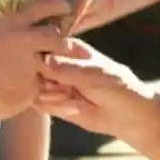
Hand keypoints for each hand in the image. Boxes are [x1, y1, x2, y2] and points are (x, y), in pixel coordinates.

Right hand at [0, 0, 74, 121]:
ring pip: (53, 66)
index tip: (64, 9)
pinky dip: (34, 90)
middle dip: (61, 44)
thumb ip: (18, 33)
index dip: (59, 6)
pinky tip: (18, 89)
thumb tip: (38, 27)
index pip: (47, 6)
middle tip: (57, 48)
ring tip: (36, 72)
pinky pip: (40, 89)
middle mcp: (25, 42)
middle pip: (57, 38)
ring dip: (51, 69)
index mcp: (14, 24)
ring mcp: (28, 68)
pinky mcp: (29, 91)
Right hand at [34, 39, 155, 139]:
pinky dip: (54, 107)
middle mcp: (56, 64)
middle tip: (64, 89)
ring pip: (33, 87)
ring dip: (51, 96)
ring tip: (73, 100)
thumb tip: (45, 60)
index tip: (49, 68)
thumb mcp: (96, 74)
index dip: (38, 55)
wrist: (127, 115)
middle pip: (32, 68)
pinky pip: (40, 104)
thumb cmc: (116, 85)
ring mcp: (53, 83)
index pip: (41, 45)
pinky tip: (73, 108)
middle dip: (43, 80)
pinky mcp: (53, 102)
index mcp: (66, 48)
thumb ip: (70, 69)